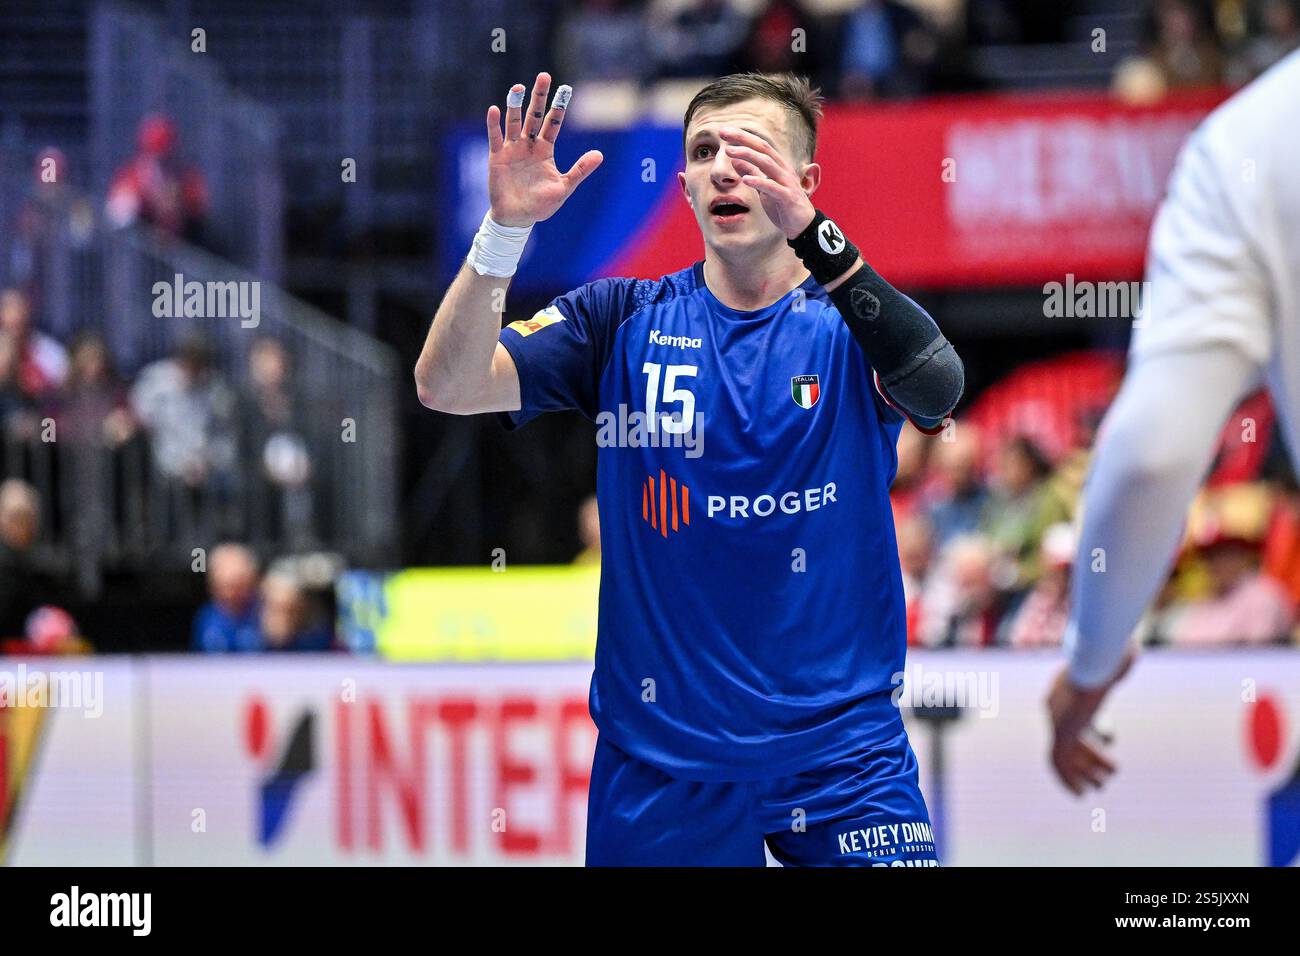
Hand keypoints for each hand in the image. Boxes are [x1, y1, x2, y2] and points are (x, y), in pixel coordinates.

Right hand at [486, 73, 602, 227]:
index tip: (565, 88)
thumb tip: (599, 154)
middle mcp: (528, 146)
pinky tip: (495, 109)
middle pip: (534, 116)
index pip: (553, 124)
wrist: (518, 219)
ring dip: (515, 105)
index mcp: (545, 150)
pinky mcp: (497, 158)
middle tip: (544, 76)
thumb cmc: (541, 205)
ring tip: (518, 87)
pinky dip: (494, 124)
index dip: (559, 107)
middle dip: (539, 97)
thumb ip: (580, 170)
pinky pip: (495, 138)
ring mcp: (512, 150)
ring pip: (514, 122)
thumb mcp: (564, 187)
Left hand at [718, 127, 815, 238]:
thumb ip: (752, 173)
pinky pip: (773, 188)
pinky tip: (746, 180)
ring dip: (748, 155)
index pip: (759, 146)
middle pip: (763, 148)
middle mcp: (783, 170)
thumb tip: (735, 160)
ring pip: (767, 163)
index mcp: (777, 165)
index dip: (742, 137)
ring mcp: (786, 182)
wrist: (802, 226)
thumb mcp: (763, 188)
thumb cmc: (782, 206)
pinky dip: (759, 182)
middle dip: (743, 139)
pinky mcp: (787, 198)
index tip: (723, 131)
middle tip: (723, 133)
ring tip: (730, 152)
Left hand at [1045, 653, 1132, 794]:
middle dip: (1087, 758)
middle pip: (1069, 737)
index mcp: (1064, 688)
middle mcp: (1055, 705)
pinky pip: (1058, 761)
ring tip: (1101, 787)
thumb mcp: (1116, 659)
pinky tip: (1081, 793)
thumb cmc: (1113, 656)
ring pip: (1064, 753)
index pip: (1074, 719)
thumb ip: (1120, 660)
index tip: (1109, 740)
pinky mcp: (1060, 730)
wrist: (1098, 661)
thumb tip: (1131, 652)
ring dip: (1082, 772)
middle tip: (1103, 777)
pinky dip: (1068, 779)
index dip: (1092, 734)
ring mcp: (1055, 718)